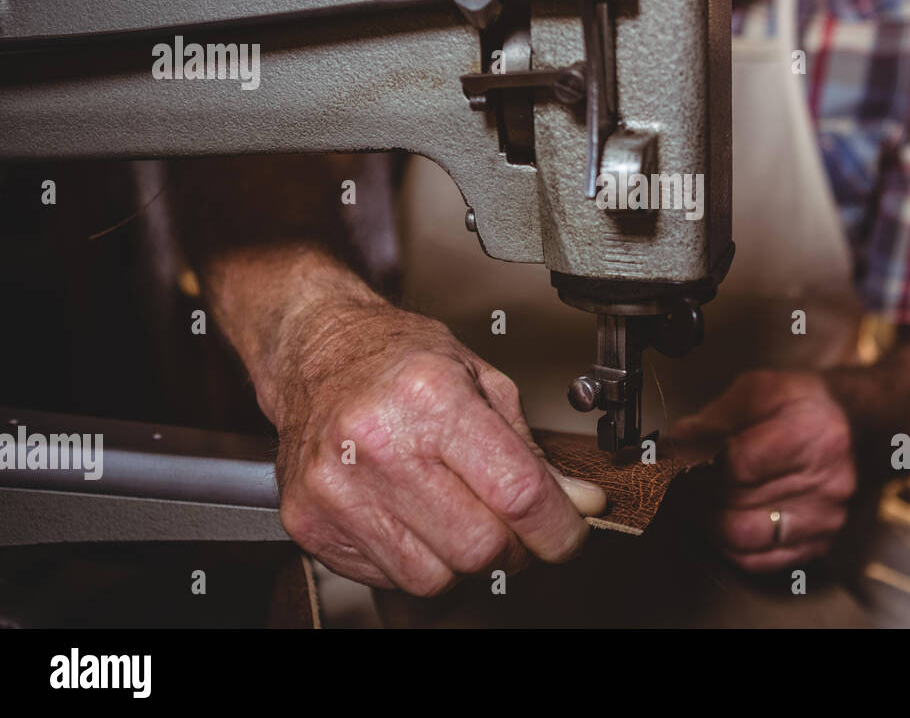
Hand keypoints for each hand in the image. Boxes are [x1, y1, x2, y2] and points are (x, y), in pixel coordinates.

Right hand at [264, 295, 605, 595]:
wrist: (314, 352)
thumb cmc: (398, 359)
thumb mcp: (482, 381)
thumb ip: (532, 451)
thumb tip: (579, 503)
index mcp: (431, 396)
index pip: (518, 493)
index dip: (559, 528)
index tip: (570, 534)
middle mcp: (379, 441)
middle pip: (480, 548)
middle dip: (513, 550)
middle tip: (513, 526)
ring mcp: (337, 487)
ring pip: (434, 578)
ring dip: (461, 562)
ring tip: (457, 515)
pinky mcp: (309, 521)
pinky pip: (389, 579)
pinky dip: (416, 560)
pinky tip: (412, 518)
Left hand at [673, 370, 855, 572]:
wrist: (856, 426)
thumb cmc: (805, 405)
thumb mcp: (760, 389)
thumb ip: (715, 417)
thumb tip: (675, 444)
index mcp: (812, 433)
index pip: (737, 464)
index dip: (694, 466)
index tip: (669, 463)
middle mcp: (827, 480)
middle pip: (736, 503)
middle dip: (693, 494)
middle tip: (669, 484)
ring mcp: (826, 517)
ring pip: (744, 537)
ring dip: (706, 522)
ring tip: (690, 501)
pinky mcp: (820, 543)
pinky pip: (760, 560)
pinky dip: (729, 545)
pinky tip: (717, 523)